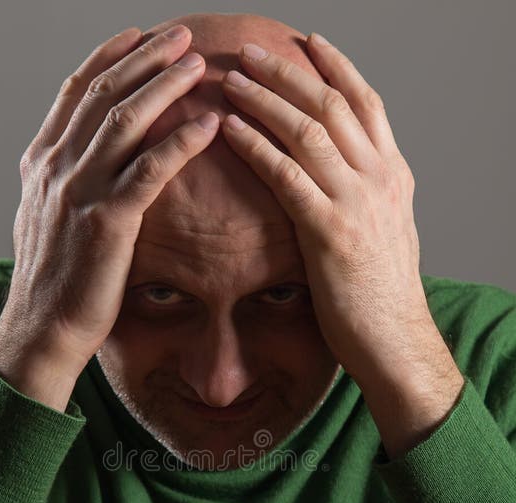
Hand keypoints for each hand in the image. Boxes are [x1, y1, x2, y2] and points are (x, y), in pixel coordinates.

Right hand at [0, 24, 218, 382]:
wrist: (43, 328)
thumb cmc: (53, 282)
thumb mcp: (45, 220)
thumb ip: (62, 184)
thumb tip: (82, 164)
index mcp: (42, 162)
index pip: (75, 92)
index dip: (109, 58)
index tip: (139, 36)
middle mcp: (58, 167)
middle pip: (104, 93)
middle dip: (145, 58)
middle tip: (181, 36)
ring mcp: (81, 191)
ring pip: (126, 120)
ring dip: (165, 85)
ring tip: (198, 63)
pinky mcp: (109, 221)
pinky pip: (151, 169)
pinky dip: (181, 140)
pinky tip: (209, 123)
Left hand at [220, 34, 429, 381]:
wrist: (394, 337)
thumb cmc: (382, 293)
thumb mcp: (387, 230)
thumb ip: (369, 195)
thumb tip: (345, 175)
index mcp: (394, 174)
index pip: (366, 103)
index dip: (335, 66)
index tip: (307, 42)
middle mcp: (379, 178)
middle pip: (332, 104)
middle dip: (288, 72)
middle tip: (250, 51)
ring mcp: (357, 202)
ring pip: (308, 130)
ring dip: (265, 99)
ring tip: (232, 80)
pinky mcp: (330, 232)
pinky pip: (288, 176)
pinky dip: (258, 147)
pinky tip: (230, 130)